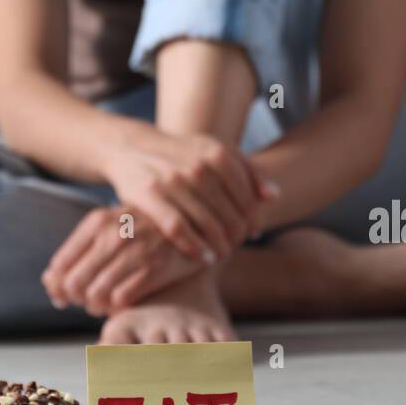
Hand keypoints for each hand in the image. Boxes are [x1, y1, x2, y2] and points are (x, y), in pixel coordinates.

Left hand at [40, 203, 204, 315]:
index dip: (60, 287)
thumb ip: (77, 254)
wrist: (192, 223)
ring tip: (106, 303)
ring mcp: (134, 250)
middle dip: (78, 299)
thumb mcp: (108, 230)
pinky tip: (123, 301)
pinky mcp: (155, 268)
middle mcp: (112, 233)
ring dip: (97, 307)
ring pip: (95, 295)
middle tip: (90, 300)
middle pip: (74, 284)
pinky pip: (121, 300)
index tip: (69, 295)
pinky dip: (117, 308)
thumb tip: (49, 283)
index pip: (60, 265)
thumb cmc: (143, 230)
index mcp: (96, 221)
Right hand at [101, 129, 279, 262]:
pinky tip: (204, 257)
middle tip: (236, 246)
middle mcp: (196, 165)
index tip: (253, 232)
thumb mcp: (215, 150)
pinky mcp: (149, 196)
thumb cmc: (182, 154)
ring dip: (220, 245)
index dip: (254, 218)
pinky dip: (194, 246)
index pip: (247, 196)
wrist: (131, 147)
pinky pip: (177, 228)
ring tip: (223, 254)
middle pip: (230, 213)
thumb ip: (248, 170)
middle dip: (237, 234)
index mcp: (217, 153)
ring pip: (207, 224)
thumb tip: (273, 197)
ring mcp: (172, 181)